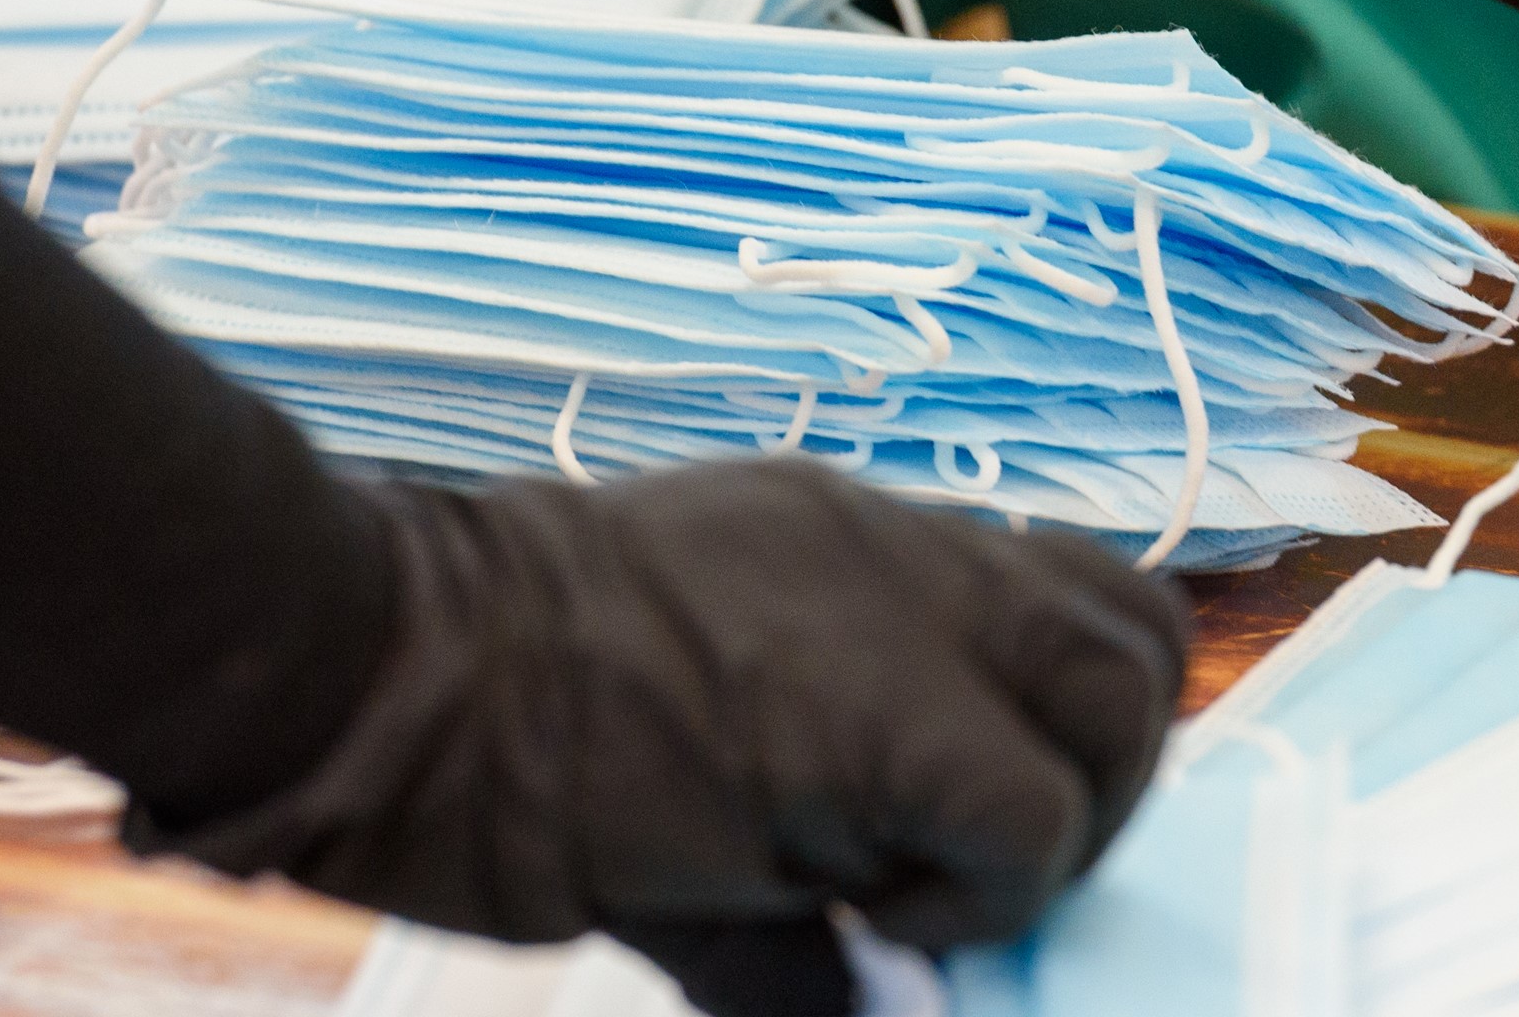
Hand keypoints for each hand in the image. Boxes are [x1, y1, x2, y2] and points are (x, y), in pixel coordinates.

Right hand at [134, 462, 1187, 1016]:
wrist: (387, 667)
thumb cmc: (492, 724)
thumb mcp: (689, 767)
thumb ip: (806, 863)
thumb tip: (878, 1000)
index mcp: (864, 547)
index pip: (1064, 589)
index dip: (1069, 720)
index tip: (996, 822)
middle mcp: (907, 551)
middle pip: (1130, 630)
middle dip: (1107, 772)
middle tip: (984, 870)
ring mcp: (904, 608)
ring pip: (1123, 689)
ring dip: (1062, 818)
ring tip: (924, 885)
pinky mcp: (883, 711)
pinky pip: (1029, 811)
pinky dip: (985, 889)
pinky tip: (864, 907)